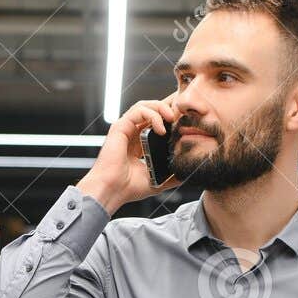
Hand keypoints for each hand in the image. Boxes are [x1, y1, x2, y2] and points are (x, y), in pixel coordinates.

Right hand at [77, 96, 182, 215]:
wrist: (112, 191)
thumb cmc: (128, 188)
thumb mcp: (157, 180)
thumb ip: (170, 175)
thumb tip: (185, 174)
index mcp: (139, 143)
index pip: (156, 122)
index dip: (170, 116)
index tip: (184, 120)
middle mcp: (132, 133)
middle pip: (151, 109)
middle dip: (168, 106)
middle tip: (182, 112)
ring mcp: (125, 129)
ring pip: (145, 105)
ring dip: (161, 107)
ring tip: (172, 118)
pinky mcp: (120, 127)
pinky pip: (138, 111)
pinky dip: (153, 115)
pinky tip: (161, 129)